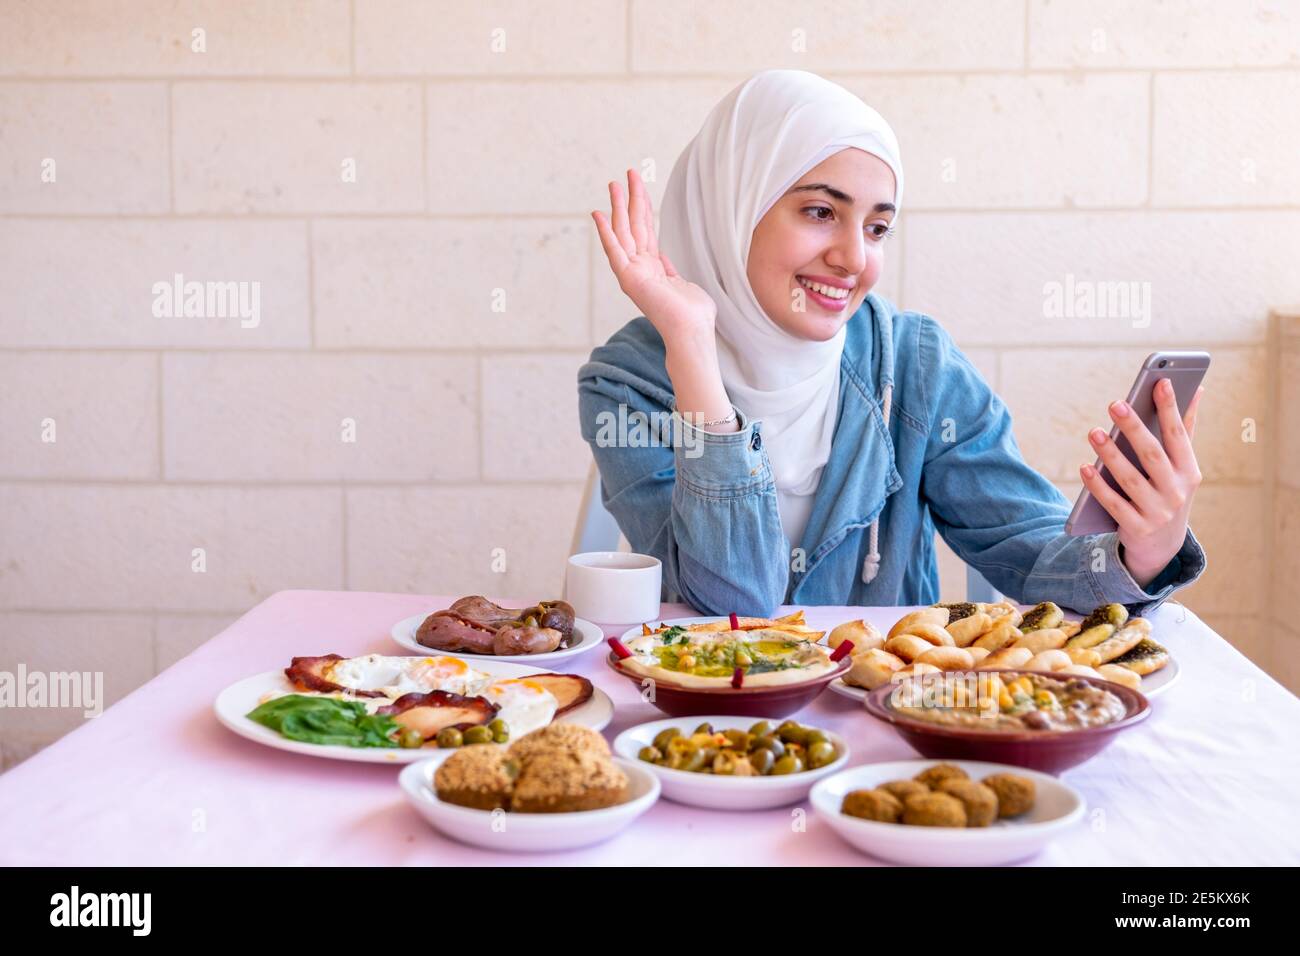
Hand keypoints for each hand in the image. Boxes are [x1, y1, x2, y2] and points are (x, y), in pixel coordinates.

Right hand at [592, 168, 717, 352]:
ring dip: (618, 207)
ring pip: (624, 232)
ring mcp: (632, 273)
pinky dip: (605, 232)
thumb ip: (669, 269)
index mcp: (652, 268)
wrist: (691, 332)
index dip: (642, 208)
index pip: (645, 231)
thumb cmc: (693, 315)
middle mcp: (639, 268)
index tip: (638, 188)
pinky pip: (614, 250)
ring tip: (614, 183)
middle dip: (631, 198)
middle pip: (634, 225)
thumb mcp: (682, 284)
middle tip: (627, 175)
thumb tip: (662, 258)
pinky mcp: (628, 279)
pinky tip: (599, 214)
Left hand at [1079, 378, 1204, 588]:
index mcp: (1189, 471)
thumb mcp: (1181, 467)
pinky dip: (1098, 486)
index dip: (1170, 409)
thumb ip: (1184, 430)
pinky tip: (1085, 467)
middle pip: (1152, 455)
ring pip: (1130, 479)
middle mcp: (1177, 491)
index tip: (1160, 382)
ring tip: (1093, 432)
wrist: (1162, 546)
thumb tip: (1196, 389)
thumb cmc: (1168, 491)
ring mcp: (1158, 512)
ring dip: (1110, 455)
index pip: (1179, 435)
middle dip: (1134, 428)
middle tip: (1115, 404)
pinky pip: (1114, 504)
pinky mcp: (1137, 528)